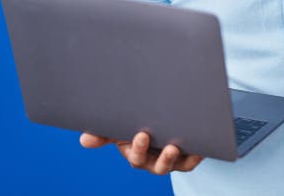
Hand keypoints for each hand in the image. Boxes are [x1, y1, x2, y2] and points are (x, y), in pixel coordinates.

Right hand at [80, 131, 203, 174]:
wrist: (163, 119)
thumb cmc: (139, 125)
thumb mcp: (121, 128)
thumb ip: (105, 133)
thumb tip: (84, 140)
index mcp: (137, 153)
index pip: (136, 156)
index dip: (138, 149)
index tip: (141, 135)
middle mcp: (154, 161)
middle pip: (156, 165)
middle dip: (158, 156)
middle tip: (163, 141)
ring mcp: (172, 160)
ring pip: (174, 164)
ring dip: (174, 158)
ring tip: (175, 147)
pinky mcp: (188, 156)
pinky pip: (192, 160)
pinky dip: (196, 154)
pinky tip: (200, 146)